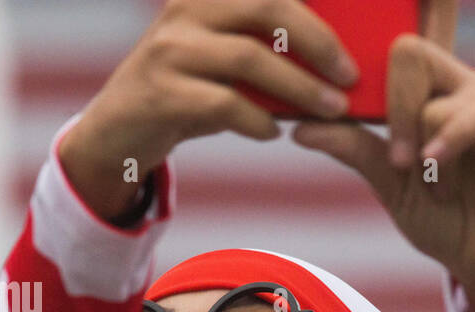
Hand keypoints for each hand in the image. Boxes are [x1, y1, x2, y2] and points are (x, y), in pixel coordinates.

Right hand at [57, 0, 362, 221]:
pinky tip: (274, 132)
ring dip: (299, 87)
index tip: (356, 37)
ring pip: (248, 58)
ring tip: (331, 110)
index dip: (315, 13)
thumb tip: (335, 61)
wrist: (118, 135)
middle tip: (350, 76)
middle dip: (317, 42)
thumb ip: (265, 50)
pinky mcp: (159, 93)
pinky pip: (223, 103)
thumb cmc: (188, 96)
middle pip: (265, 8)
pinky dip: (258, 120)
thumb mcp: (223, 62)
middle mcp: (185, 12)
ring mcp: (168, 50)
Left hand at [291, 2, 474, 311]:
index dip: (361, 73)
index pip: (390, 54)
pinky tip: (439, 165)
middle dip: (392, 108)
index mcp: (426, 96)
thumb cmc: (447, 223)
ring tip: (439, 191)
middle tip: (397, 161)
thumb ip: (355, 150)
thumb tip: (298, 127)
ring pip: (439, 95)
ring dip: (425, 148)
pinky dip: (455, 138)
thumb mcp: (391, 186)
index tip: (342, 120)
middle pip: (409, 54)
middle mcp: (458, 90)